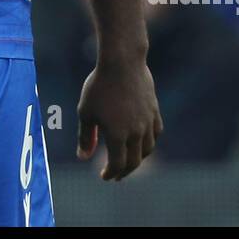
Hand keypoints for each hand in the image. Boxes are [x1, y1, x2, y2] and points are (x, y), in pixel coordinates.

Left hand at [76, 58, 161, 180]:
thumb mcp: (85, 111)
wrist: (122, 62)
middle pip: (134, 161)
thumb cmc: (99, 86)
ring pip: (148, 148)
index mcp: (117, 135)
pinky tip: (143, 141)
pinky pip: (156, 132)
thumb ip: (85, 136)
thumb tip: (83, 157)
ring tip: (130, 160)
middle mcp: (136, 132)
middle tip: (117, 175)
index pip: (117, 164)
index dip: (111, 173)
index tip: (104, 176)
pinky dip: (150, 141)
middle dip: (124, 171)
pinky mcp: (154, 110)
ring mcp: (148, 121)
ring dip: (139, 158)